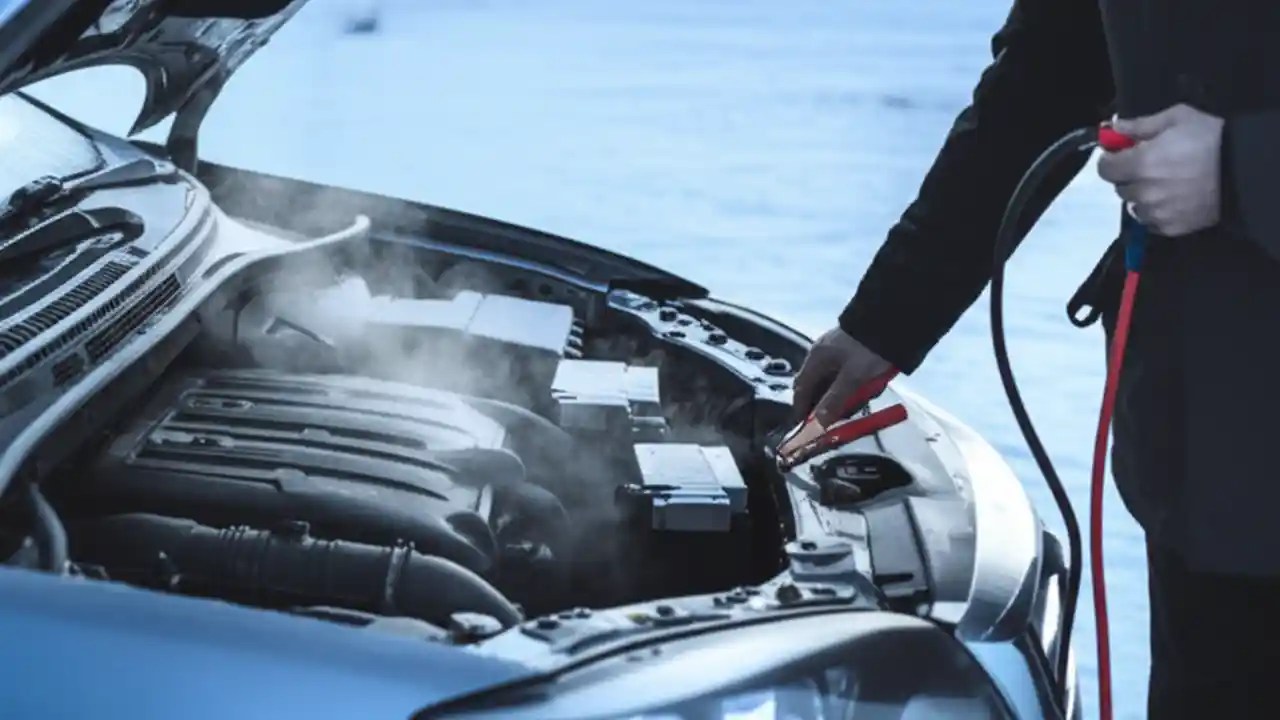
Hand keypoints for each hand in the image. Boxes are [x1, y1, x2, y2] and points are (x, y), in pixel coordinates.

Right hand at [789, 327, 892, 426]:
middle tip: (839, 419)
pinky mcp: (854, 351)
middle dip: (828, 404)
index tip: (805, 427)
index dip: (802, 409)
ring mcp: (838, 352)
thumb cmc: (869, 351)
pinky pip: (849, 375)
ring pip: (835, 382)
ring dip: (846, 395)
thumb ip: (834, 401)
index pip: (801, 388)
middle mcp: (823, 355)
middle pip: (818, 387)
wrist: (896, 322)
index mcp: (816, 358)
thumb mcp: (853, 378)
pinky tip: (870, 388)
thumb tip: (818, 424)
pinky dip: (856, 386)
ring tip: (862, 400)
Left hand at [1096, 103, 1224, 236]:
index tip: (1119, 155)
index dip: (1110, 161)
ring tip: (1162, 184)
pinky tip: (1171, 200)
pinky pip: (1150, 222)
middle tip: (1148, 167)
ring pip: (1134, 207)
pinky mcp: (1170, 228)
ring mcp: (1156, 213)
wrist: (1244, 170)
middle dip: (1128, 177)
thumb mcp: (1176, 119)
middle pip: (1120, 188)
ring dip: (1141, 196)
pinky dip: (1155, 213)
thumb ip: (1140, 126)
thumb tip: (1113, 128)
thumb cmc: (1210, 138)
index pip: (1105, 170)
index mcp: (1140, 164)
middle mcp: (1143, 192)